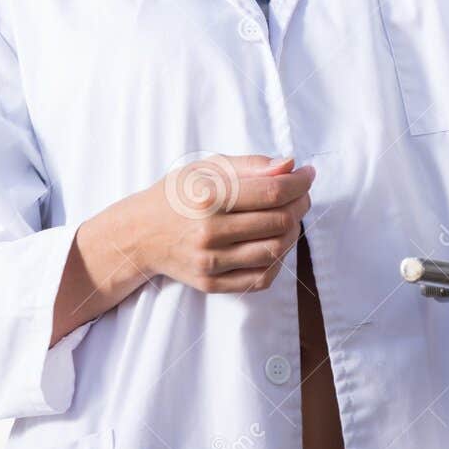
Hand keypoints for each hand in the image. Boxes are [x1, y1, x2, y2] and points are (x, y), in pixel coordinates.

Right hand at [139, 153, 313, 293]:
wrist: (140, 233)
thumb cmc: (178, 194)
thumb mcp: (206, 168)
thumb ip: (250, 165)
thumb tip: (290, 166)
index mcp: (208, 196)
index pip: (272, 192)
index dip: (300, 183)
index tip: (308, 175)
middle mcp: (208, 231)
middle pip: (279, 222)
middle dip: (300, 204)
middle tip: (301, 195)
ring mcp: (210, 261)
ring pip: (276, 250)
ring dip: (293, 232)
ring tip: (289, 217)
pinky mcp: (211, 283)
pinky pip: (261, 278)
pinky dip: (278, 261)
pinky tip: (274, 243)